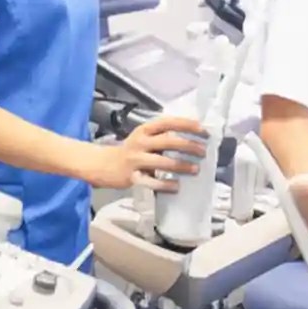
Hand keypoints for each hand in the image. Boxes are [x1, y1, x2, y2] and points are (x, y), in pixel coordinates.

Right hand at [86, 116, 207, 189]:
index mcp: (145, 129)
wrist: (104, 165)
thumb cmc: (132, 150)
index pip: (168, 122)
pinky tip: (177, 186)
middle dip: (189, 146)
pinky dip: (166, 185)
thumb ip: (163, 136)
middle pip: (168, 141)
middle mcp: (140, 142)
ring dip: (181, 165)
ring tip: (195, 169)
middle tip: (203, 152)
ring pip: (162, 162)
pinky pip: (152, 182)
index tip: (203, 129)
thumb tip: (193, 138)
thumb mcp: (144, 137)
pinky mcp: (132, 177)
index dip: (186, 124)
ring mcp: (135, 160)